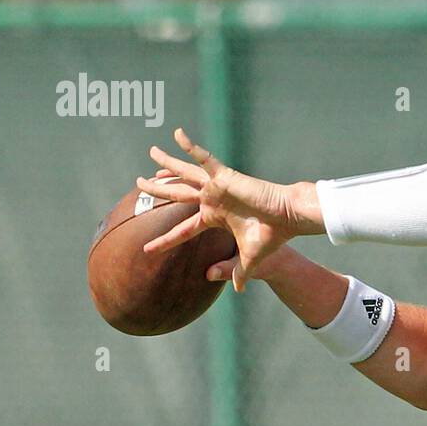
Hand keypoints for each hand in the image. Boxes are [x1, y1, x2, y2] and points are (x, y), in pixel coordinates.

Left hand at [136, 128, 300, 292]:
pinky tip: (178, 135)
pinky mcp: (226, 176)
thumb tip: (238, 290)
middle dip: (158, 189)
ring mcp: (217, 186)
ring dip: (167, 162)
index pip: (183, 230)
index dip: (165, 240)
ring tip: (151, 151)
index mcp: (215, 217)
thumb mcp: (250, 258)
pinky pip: (204, 159)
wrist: (287, 219)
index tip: (148, 249)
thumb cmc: (271, 236)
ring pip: (185, 173)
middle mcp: (212, 199)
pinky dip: (191, 147)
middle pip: (177, 193)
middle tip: (139, 183)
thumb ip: (239, 272)